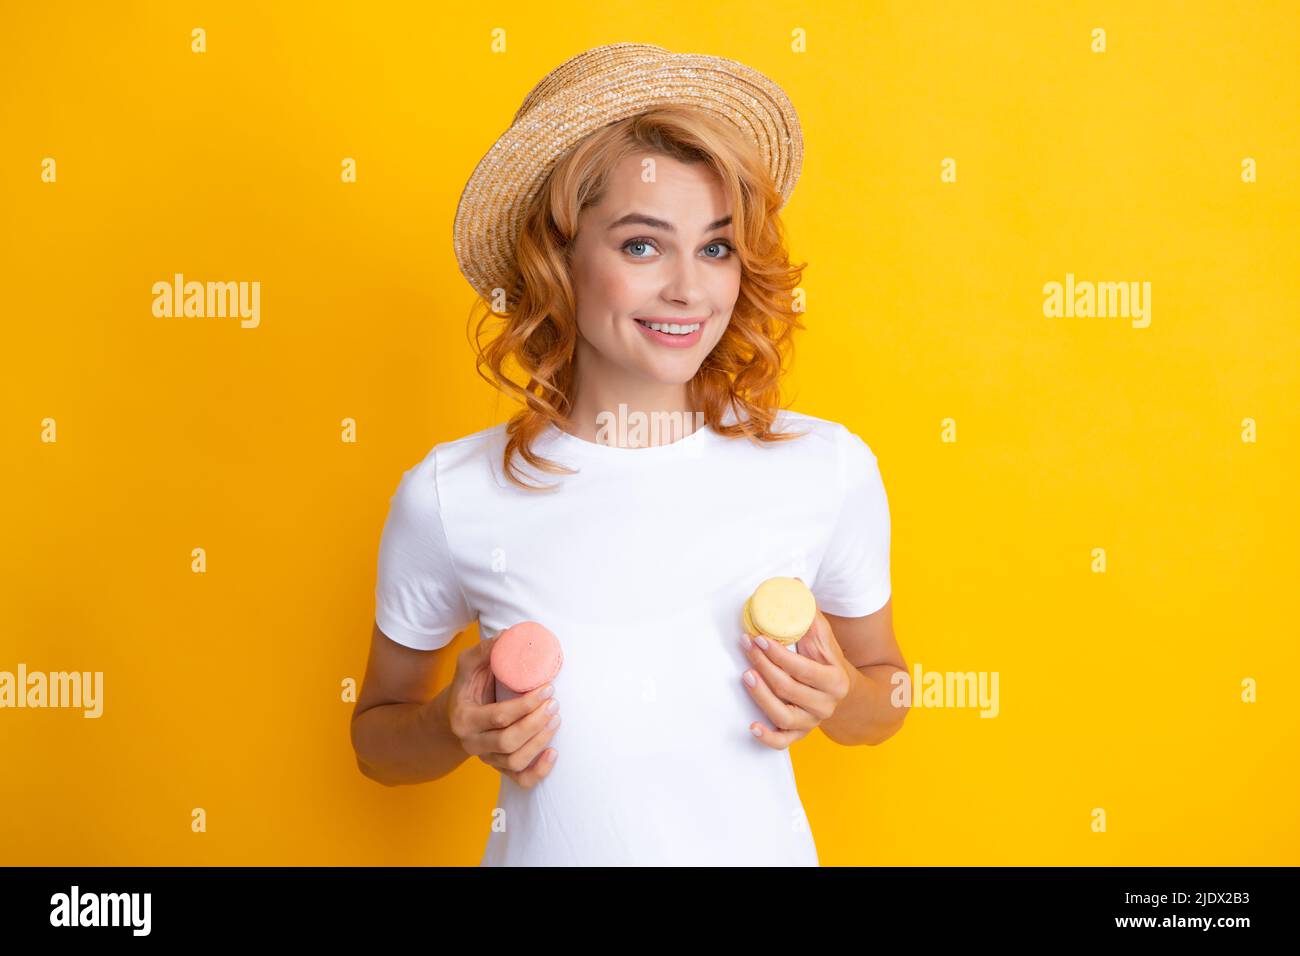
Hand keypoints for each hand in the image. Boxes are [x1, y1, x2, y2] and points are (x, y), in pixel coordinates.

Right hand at [446, 636, 560, 788]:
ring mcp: (487, 759)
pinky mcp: (499, 768)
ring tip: (556, 719)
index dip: (526, 704)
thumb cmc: (467, 688)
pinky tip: (554, 754)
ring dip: (540, 741)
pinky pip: (520, 780)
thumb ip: (485, 650)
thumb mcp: (468, 666)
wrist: (456, 717)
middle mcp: (473, 743)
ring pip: (515, 761)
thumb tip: (508, 635)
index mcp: (465, 718)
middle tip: (554, 703)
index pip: (499, 716)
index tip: (547, 687)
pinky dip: (539, 772)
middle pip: (508, 742)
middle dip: (536, 723)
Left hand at [739, 609, 853, 748]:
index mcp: (834, 680)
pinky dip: (768, 737)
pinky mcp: (800, 733)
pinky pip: (783, 742)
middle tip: (747, 648)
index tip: (759, 638)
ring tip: (747, 676)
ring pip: (784, 715)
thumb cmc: (828, 663)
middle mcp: (825, 704)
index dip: (778, 654)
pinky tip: (752, 726)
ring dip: (762, 697)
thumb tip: (793, 583)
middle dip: (765, 666)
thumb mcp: (824, 640)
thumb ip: (809, 615)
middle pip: (789, 689)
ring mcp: (812, 721)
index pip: (802, 668)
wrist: (846, 695)